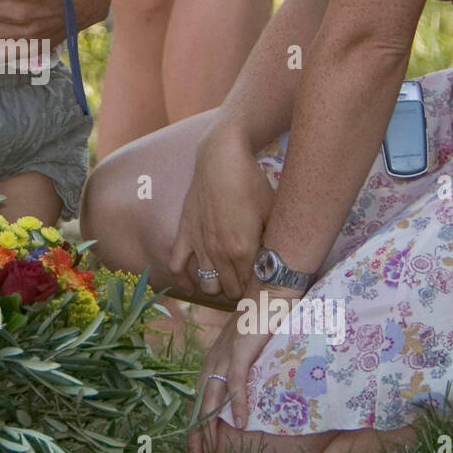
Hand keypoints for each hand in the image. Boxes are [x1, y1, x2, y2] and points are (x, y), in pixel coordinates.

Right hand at [169, 122, 274, 302]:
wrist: (221, 162)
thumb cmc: (252, 184)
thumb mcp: (272, 213)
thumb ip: (272, 244)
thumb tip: (275, 265)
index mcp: (244, 250)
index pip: (251, 286)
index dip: (259, 287)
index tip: (264, 283)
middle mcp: (220, 253)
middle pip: (231, 290)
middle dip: (242, 289)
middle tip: (249, 280)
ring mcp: (200, 246)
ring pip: (208, 285)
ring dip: (218, 286)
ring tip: (227, 279)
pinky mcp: (185, 235)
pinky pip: (177, 266)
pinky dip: (183, 280)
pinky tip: (191, 285)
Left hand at [187, 301, 273, 452]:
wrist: (270, 292)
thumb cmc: (261, 319)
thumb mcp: (246, 348)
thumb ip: (242, 369)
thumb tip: (246, 393)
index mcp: (213, 361)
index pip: (199, 399)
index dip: (196, 425)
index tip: (196, 450)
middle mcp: (213, 361)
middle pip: (199, 404)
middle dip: (196, 435)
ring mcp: (224, 356)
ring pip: (212, 398)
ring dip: (211, 427)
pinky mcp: (240, 352)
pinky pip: (235, 384)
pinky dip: (237, 405)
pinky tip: (240, 424)